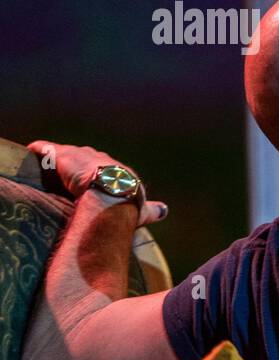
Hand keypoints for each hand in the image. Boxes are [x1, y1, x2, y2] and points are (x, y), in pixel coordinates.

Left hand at [26, 140, 168, 225]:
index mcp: (122, 171)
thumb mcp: (143, 209)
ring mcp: (84, 155)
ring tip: (49, 165)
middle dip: (81, 164)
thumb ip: (153, 210)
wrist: (112, 197)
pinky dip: (40, 149)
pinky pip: (48, 149)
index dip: (101, 173)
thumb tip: (164, 210)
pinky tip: (34, 151)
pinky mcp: (63, 155)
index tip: (94, 180)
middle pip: (90, 157)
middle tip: (70, 175)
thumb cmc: (128, 206)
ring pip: (70, 153)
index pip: (110, 168)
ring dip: (60, 158)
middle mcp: (105, 159)